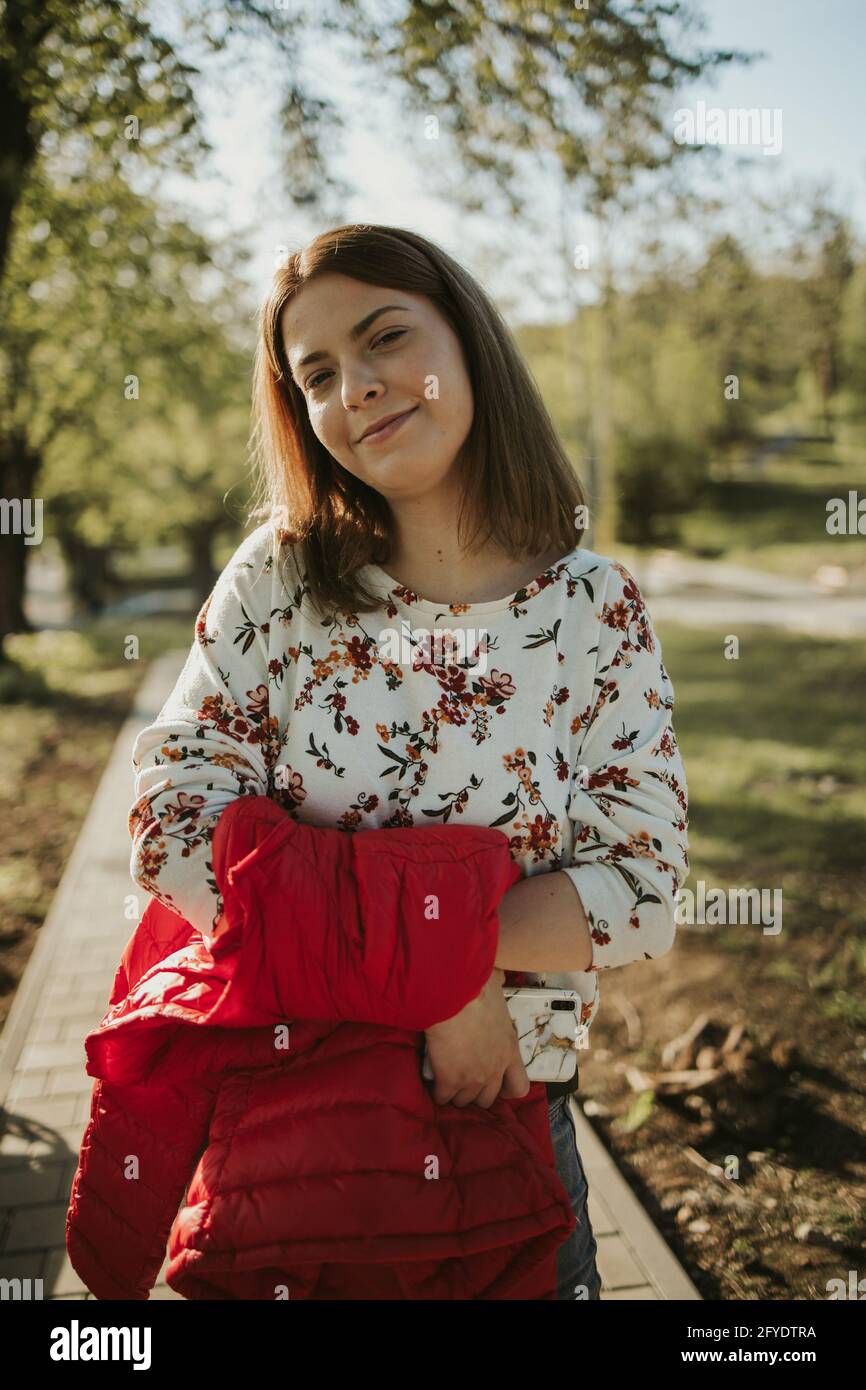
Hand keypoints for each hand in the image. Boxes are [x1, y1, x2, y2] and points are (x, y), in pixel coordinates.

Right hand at [423, 967, 530, 1107]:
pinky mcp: (449, 1080)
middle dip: (477, 1092)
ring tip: (446, 1082)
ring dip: (456, 1094)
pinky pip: (442, 1097)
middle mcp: (495, 1069)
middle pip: (488, 1098)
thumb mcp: (497, 988)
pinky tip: (432, 1083)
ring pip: (465, 1101)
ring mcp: (472, 1078)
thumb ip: (499, 990)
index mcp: (510, 1050)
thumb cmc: (476, 985)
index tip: (495, 1081)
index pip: (519, 1087)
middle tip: (465, 1079)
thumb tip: (498, 976)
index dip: (506, 1088)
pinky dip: (437, 1093)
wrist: (453, 995)